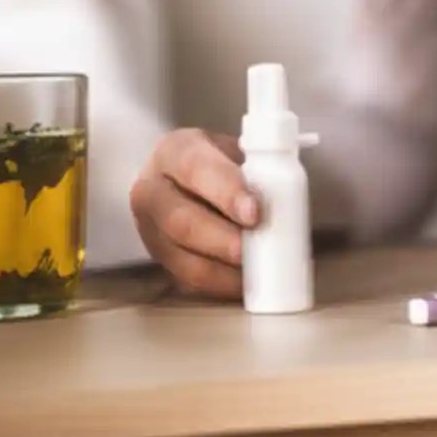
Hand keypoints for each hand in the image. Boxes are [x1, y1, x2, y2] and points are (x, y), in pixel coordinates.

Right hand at [130, 129, 258, 297]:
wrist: (192, 181)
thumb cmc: (223, 164)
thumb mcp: (238, 153)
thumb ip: (256, 172)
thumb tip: (286, 201)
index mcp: (175, 152)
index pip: (196, 169)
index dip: (226, 192)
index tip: (254, 212)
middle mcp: (152, 190)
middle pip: (181, 221)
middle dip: (222, 239)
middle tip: (252, 249)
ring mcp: (149, 229)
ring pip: (181, 257)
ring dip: (222, 269)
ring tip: (256, 271)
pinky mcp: (160, 259)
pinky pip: (187, 280)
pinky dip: (220, 285)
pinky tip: (245, 283)